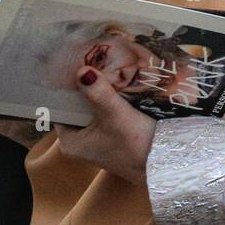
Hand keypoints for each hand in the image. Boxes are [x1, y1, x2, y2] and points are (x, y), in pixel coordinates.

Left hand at [55, 67, 154, 184]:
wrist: (163, 163)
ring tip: (108, 68)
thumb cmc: (134, 144)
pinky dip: (113, 101)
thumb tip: (82, 70)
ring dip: (102, 93)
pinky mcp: (115, 137)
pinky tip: (121, 85)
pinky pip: (108, 113)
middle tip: (96, 61)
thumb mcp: (115, 115)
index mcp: (70, 142)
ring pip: (95, 109)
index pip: (61, 107)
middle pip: (79, 107)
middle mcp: (81, 142)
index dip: (68, 87)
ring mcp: (98, 140)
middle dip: (88, 88)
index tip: (78, 64)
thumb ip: (98, 93)